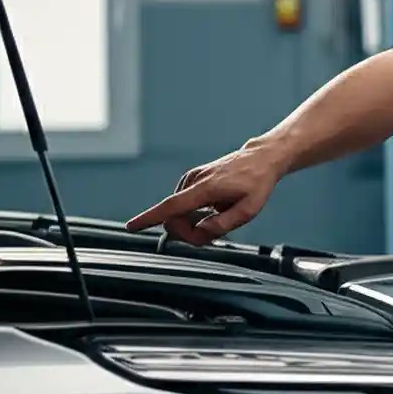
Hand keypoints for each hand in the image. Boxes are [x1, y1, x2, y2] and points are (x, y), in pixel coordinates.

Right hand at [125, 137, 291, 245]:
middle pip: (174, 217)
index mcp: (206, 188)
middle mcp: (194, 181)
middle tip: (213, 235)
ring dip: (192, 224)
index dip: (150, 218)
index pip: (171, 206)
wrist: (261, 159)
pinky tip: (212, 211)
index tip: (132, 226)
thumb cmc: (256, 183)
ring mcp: (191, 178)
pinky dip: (193, 214)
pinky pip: (183, 205)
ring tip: (219, 218)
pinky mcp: (192, 179)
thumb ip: (222, 225)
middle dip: (187, 233)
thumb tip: (199, 233)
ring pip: (178, 213)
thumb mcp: (249, 210)